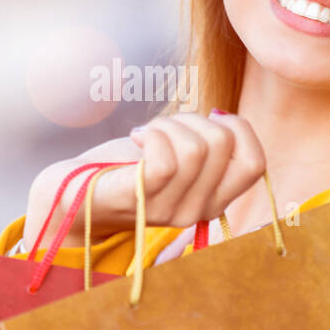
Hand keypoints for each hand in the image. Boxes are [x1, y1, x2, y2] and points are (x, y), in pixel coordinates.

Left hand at [21, 111, 265, 248]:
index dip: (239, 129)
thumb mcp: (178, 155)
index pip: (255, 165)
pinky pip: (166, 161)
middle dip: (193, 119)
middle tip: (165, 129)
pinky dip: (153, 133)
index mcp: (214, 201)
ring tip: (148, 133)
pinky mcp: (137, 198)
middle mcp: (196, 211)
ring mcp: (167, 210)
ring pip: (195, 149)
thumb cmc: (127, 166)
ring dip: (168, 125)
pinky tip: (138, 136)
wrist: (74, 193)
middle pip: (223, 144)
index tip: (209, 119)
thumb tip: (224, 118)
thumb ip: (207, 144)